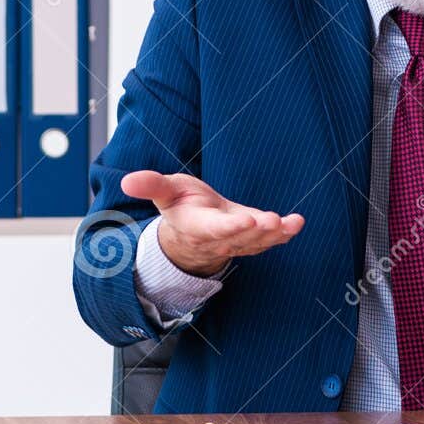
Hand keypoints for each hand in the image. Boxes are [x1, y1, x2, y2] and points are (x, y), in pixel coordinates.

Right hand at [121, 170, 303, 277]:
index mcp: (197, 225)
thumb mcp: (165, 193)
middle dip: (256, 230)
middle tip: (271, 221)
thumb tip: (127, 180)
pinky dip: (284, 234)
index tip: (245, 218)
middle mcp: (219, 239)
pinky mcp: (252, 241)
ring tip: (289, 224)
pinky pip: (268, 241)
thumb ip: (151, 185)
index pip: (214, 228)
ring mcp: (237, 242)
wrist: (192, 233)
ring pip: (256, 242)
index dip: (229, 226)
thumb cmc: (180, 207)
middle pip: (239, 236)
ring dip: (274, 234)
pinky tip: (296, 223)